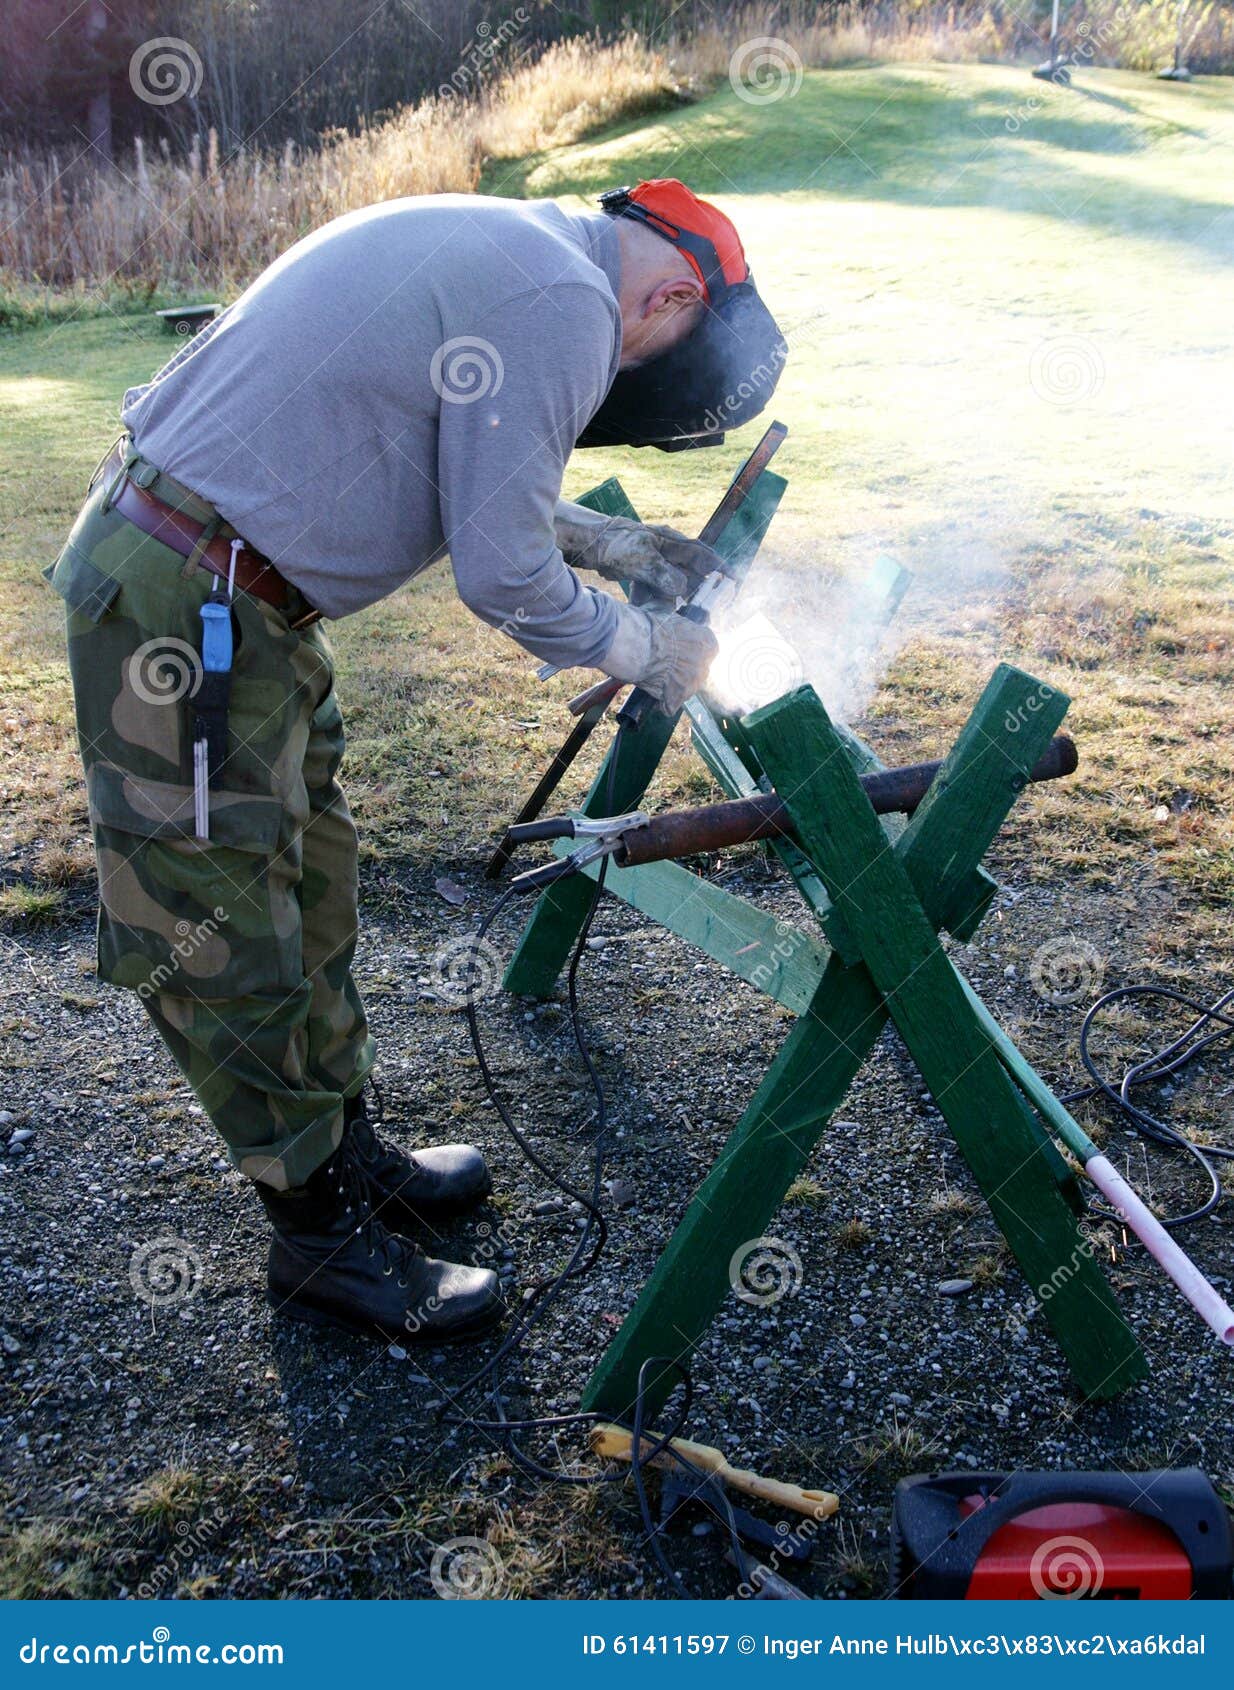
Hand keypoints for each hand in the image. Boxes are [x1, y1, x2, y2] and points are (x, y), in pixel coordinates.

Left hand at [555, 499, 727, 602]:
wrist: (592, 542)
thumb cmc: (617, 545)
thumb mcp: (642, 561)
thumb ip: (664, 574)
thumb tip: (682, 588)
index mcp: (674, 543)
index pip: (705, 556)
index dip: (721, 570)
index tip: (735, 583)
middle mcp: (671, 550)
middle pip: (697, 569)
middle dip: (709, 585)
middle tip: (719, 604)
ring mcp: (660, 559)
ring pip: (683, 577)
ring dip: (691, 592)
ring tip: (698, 609)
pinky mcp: (649, 569)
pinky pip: (667, 583)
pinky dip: (673, 594)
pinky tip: (673, 605)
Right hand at [599, 604, 718, 716]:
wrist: (636, 645)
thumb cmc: (650, 626)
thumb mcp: (671, 617)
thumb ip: (680, 626)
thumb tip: (675, 621)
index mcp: (708, 643)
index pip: (707, 649)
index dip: (691, 650)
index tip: (680, 649)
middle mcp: (705, 665)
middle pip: (698, 671)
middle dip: (684, 669)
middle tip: (665, 663)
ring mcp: (692, 685)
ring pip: (686, 689)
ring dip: (674, 685)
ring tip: (656, 676)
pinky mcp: (676, 699)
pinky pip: (670, 705)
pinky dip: (662, 702)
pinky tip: (653, 693)